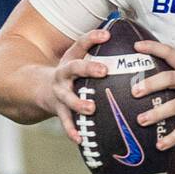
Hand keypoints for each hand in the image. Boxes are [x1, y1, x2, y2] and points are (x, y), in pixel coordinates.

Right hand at [42, 28, 112, 142]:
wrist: (41, 90)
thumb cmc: (72, 76)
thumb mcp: (79, 61)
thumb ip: (99, 55)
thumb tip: (133, 44)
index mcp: (71, 60)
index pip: (80, 44)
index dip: (92, 38)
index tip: (107, 34)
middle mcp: (63, 74)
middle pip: (74, 68)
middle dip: (88, 68)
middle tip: (104, 70)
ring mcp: (60, 93)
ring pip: (68, 98)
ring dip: (78, 103)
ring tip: (90, 109)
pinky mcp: (58, 110)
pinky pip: (65, 122)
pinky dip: (71, 130)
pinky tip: (79, 139)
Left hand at [130, 40, 174, 149]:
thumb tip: (150, 76)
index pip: (170, 52)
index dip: (153, 48)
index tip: (136, 46)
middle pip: (170, 78)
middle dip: (151, 84)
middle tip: (135, 91)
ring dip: (157, 113)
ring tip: (141, 120)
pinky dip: (172, 137)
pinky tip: (160, 144)